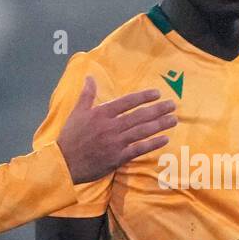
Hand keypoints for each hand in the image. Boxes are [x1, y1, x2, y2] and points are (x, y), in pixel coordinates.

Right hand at [57, 77, 175, 182]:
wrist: (64, 162)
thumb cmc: (70, 137)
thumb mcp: (76, 112)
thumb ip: (87, 94)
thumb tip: (90, 77)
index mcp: (101, 113)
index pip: (127, 102)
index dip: (143, 97)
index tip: (157, 93)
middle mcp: (110, 126)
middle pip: (139, 116)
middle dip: (158, 109)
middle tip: (173, 105)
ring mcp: (115, 142)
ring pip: (142, 131)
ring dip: (159, 125)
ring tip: (173, 120)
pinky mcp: (118, 157)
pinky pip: (139, 149)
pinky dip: (152, 144)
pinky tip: (164, 139)